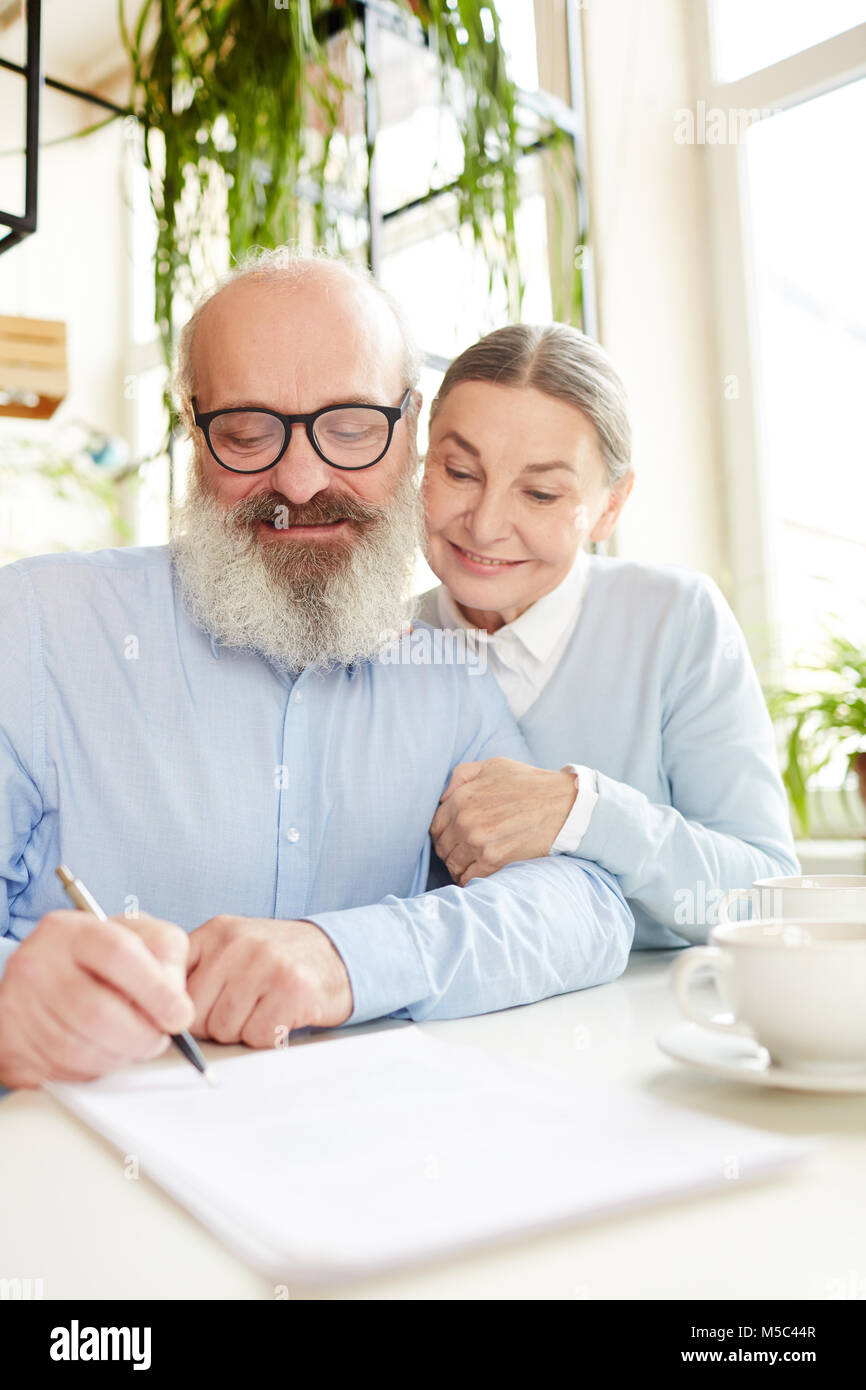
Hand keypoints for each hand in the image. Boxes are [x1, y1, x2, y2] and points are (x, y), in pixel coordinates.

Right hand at [0, 910, 194, 1088]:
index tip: (179, 1016)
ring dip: (120, 1056)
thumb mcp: (134, 937)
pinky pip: (63, 1071)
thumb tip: (178, 1006)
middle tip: (158, 1038)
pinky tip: (101, 1051)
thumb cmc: (96, 959)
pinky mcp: (14, 1047)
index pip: (118, 954)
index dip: (157, 991)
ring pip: (82, 1050)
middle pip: (99, 1013)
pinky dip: (94, 1069)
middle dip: (141, 1036)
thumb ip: (165, 956)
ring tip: (131, 1043)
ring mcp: (20, 1007)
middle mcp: (38, 964)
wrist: (39, 979)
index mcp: (71, 930)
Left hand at [185, 916, 352, 1046]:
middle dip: (214, 1024)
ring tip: (263, 1007)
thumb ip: (196, 969)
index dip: (181, 1009)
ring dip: (243, 1031)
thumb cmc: (277, 960)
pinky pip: (257, 1036)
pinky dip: (268, 1036)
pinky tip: (281, 1014)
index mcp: (217, 931)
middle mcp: (240, 942)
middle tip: (242, 1008)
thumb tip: (156, 1012)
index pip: (171, 984)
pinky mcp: (293, 989)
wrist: (336, 955)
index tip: (195, 1013)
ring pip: (225, 1029)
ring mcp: (267, 963)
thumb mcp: (233, 948)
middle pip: (196, 1014)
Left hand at [430, 757, 577, 885]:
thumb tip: (442, 797)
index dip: (442, 833)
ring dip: (458, 866)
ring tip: (469, 863)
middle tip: (461, 850)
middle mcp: (466, 821)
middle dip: (449, 850)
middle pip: (442, 848)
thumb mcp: (493, 765)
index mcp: (462, 798)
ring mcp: (479, 843)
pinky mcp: (494, 861)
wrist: (562, 803)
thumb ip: (461, 776)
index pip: (435, 826)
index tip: (452, 836)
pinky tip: (477, 873)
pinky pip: (468, 878)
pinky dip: (469, 879)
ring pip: (452, 865)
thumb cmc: (528, 782)